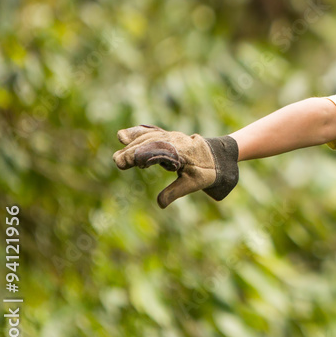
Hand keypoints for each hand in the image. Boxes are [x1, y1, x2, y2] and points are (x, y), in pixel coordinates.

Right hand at [113, 125, 238, 208]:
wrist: (217, 157)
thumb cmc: (205, 171)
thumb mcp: (193, 184)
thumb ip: (175, 192)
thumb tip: (160, 204)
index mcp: (182, 152)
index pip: (156, 152)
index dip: (140, 156)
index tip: (125, 163)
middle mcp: (175, 141)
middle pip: (150, 143)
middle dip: (133, 151)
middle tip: (118, 162)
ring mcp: (171, 136)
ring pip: (149, 136)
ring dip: (133, 143)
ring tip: (119, 154)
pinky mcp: (168, 136)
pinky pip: (151, 132)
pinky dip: (138, 133)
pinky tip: (123, 135)